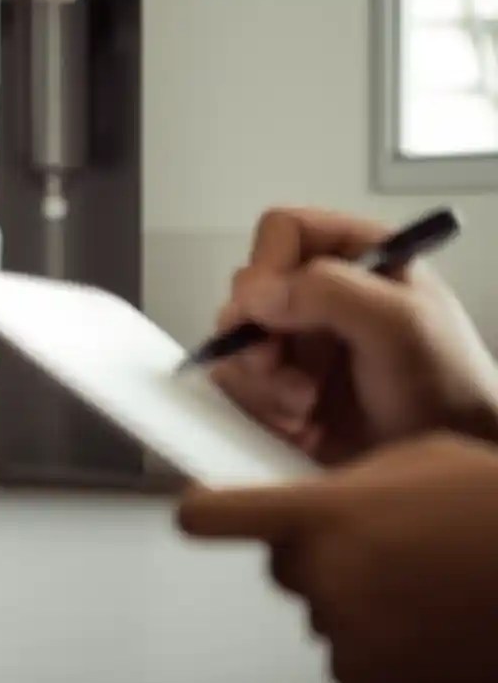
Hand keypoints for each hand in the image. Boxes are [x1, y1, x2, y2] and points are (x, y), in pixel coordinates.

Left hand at [178, 432, 497, 682]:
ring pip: (321, 611)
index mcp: (327, 516)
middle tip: (386, 545)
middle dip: (318, 553)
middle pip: (282, 563)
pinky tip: (433, 624)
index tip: (198, 510)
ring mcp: (349, 638)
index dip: (201, 511)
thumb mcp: (420, 461)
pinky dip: (383, 644)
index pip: (210, 517)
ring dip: (356, 599)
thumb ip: (347, 482)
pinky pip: (354, 658)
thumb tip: (314, 498)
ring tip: (427, 584)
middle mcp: (326, 579)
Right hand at [211, 207, 497, 463]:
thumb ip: (330, 293)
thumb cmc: (444, 386)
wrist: (446, 450)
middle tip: (277, 364)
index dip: (267, 265)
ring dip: (261, 378)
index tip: (271, 309)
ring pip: (236, 341)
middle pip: (248, 290)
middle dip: (257, 334)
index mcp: (356, 255)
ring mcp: (299, 341)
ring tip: (304, 402)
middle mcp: (320, 293)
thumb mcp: (399, 326)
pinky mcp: (283, 385)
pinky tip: (300, 421)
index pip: (282, 231)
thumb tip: (256, 293)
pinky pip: (238, 384)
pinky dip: (260, 405)